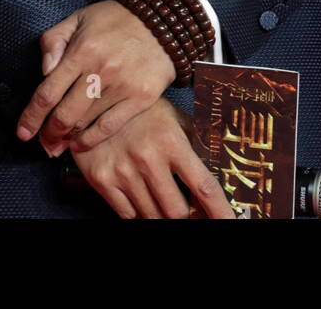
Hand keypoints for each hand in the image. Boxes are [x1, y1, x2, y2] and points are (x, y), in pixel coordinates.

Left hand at [16, 0, 175, 155]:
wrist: (163, 21)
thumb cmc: (115, 20)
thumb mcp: (79, 18)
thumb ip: (54, 40)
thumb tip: (44, 70)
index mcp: (82, 50)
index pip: (48, 91)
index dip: (31, 117)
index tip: (22, 132)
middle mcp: (100, 70)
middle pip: (64, 114)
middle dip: (48, 133)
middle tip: (43, 142)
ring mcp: (122, 87)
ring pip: (85, 123)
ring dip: (67, 138)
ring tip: (59, 144)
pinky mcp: (141, 99)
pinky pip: (109, 127)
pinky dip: (91, 140)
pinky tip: (80, 143)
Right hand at [71, 96, 236, 218]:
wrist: (91, 98)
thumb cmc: (137, 109)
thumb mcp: (171, 116)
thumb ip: (195, 140)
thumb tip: (220, 164)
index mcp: (171, 141)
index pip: (204, 186)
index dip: (220, 210)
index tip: (229, 222)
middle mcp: (148, 158)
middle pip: (177, 212)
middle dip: (186, 215)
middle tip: (187, 208)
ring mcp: (123, 171)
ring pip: (152, 216)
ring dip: (161, 214)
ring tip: (162, 198)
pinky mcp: (102, 180)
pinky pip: (127, 215)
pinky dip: (138, 213)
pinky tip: (141, 198)